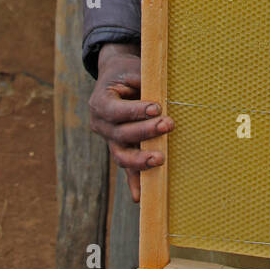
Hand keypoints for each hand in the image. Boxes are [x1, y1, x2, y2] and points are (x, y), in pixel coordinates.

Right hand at [88, 43, 173, 202]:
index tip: (156, 107)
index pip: (115, 111)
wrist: (116, 78)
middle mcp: (101, 125)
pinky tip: (140, 197)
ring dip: (140, 160)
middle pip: (121, 134)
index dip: (135, 111)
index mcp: (100, 103)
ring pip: (121, 156)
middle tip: (169, 125)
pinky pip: (127, 169)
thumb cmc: (127, 73)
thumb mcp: (133, 70)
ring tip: (160, 158)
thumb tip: (162, 93)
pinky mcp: (122, 150)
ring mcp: (111, 141)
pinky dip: (134, 183)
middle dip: (145, 131)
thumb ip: (144, 82)